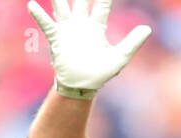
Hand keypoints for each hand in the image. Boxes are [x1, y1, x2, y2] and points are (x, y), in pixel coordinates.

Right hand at [28, 0, 151, 99]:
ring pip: (62, 6)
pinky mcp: (57, 38)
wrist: (82, 86)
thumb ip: (132, 42)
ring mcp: (68, 29)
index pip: (102, 3)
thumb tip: (148, 28)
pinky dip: (39, 15)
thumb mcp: (119, 57)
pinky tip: (32, 4)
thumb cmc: (101, 73)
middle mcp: (81, 24)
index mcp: (97, 26)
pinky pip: (47, 24)